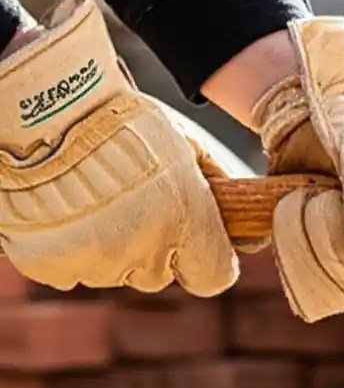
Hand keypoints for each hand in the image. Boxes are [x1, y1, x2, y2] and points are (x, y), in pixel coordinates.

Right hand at [0, 0, 237, 295]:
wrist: (47, 109)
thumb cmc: (125, 122)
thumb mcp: (188, 150)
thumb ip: (219, 194)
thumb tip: (252, 232)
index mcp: (186, 225)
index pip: (214, 277)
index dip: (204, 258)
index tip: (189, 237)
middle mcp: (143, 253)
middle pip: (159, 273)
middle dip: (152, 247)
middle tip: (133, 204)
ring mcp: (95, 262)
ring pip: (114, 271)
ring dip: (110, 246)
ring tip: (95, 200)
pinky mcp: (51, 264)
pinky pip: (71, 269)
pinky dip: (69, 248)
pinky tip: (66, 211)